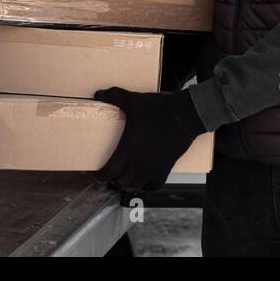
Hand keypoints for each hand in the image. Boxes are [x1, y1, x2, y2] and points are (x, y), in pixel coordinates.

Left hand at [92, 87, 208, 192]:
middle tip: (109, 172)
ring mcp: (153, 168)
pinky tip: (143, 181)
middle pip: (120, 182)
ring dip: (127, 184)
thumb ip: (114, 96)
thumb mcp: (134, 100)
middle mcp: (139, 164)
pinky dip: (145, 187)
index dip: (99, 176)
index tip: (95, 172)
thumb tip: (98, 93)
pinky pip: (153, 187)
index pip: (108, 172)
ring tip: (123, 176)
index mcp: (128, 150)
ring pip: (135, 186)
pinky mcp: (166, 168)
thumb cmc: (159, 109)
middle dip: (112, 180)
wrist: (185, 115)